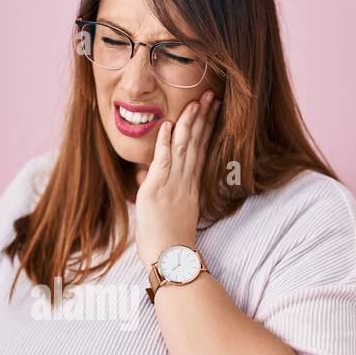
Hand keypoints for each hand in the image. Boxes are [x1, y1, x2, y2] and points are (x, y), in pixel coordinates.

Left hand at [134, 88, 219, 266]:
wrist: (170, 260)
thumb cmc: (167, 240)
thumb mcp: (163, 209)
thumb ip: (155, 187)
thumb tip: (142, 174)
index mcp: (190, 185)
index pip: (201, 149)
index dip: (206, 127)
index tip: (212, 108)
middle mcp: (185, 182)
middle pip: (197, 143)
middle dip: (204, 117)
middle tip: (212, 94)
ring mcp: (173, 185)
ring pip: (184, 147)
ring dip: (189, 122)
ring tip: (195, 101)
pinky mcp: (156, 191)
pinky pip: (163, 162)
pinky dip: (166, 142)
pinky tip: (170, 125)